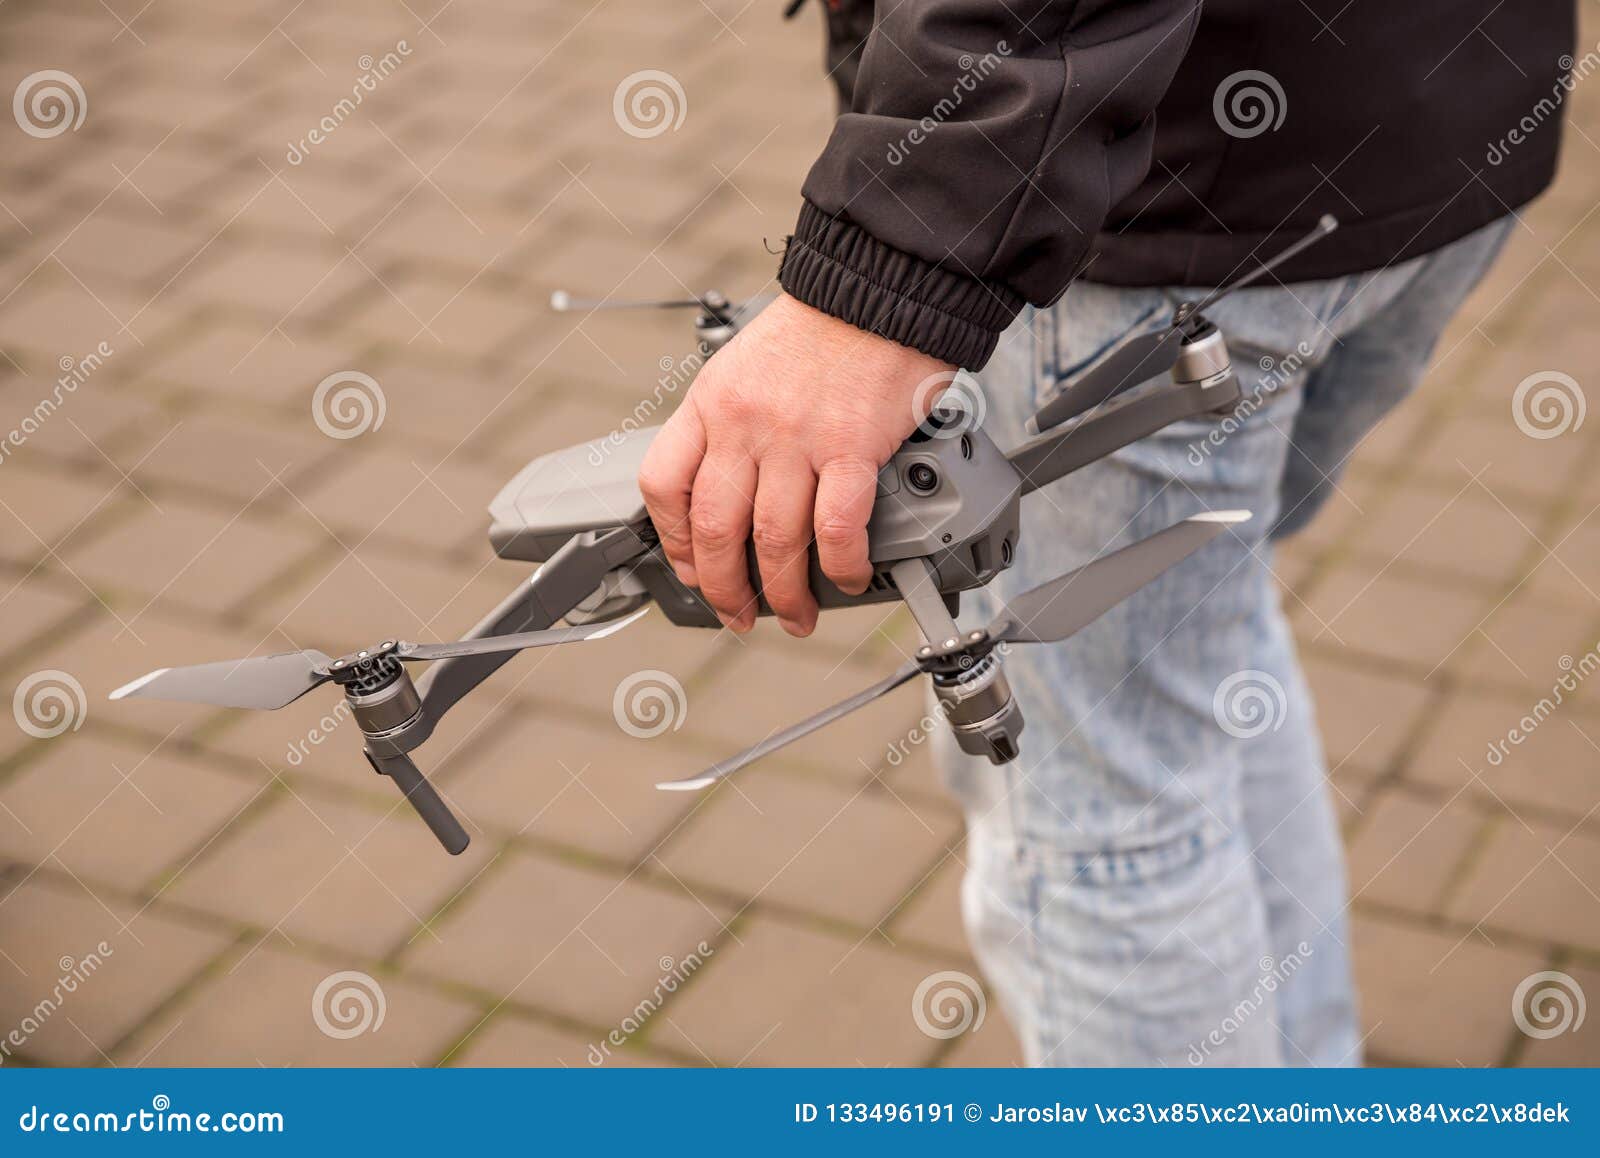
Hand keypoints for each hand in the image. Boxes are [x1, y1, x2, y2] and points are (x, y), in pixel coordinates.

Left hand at [638, 292, 953, 636]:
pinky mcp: (851, 446)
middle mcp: (744, 424)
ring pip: (773, 541)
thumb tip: (737, 490)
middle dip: (724, 588)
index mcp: (710, 402)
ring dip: (783, 593)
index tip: (692, 570)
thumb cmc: (823, 325)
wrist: (880, 285)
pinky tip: (849, 578)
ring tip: (796, 616)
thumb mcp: (745, 365)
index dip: (674, 542)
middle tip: (736, 615)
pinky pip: (838, 528)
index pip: (664, 484)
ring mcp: (796, 438)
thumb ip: (733, 423)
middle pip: (715, 529)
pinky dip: (843, 566)